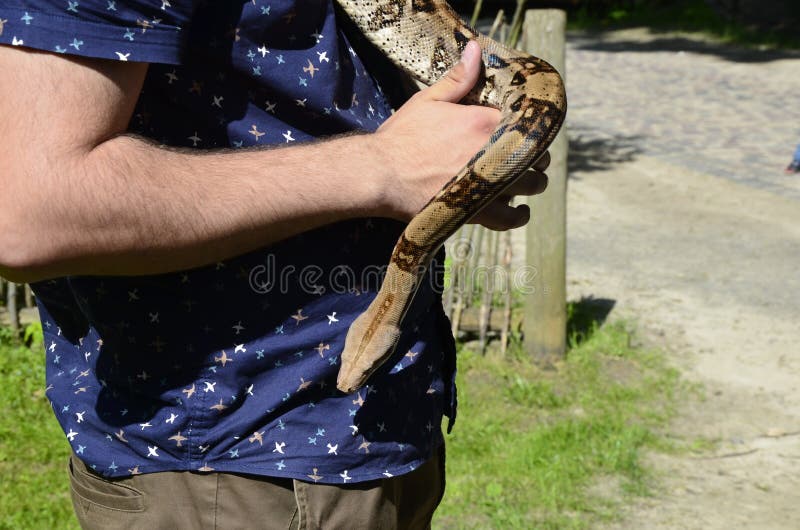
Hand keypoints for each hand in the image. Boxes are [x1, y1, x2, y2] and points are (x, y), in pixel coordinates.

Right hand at [372, 41, 547, 229]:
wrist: (380, 175)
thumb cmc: (401, 137)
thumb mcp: (428, 100)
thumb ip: (459, 78)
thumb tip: (476, 50)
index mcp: (485, 122)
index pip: (525, 122)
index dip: (525, 126)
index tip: (520, 130)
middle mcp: (493, 153)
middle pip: (535, 154)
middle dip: (534, 154)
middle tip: (526, 155)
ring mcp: (488, 184)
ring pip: (531, 184)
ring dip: (532, 181)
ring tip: (527, 179)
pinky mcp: (478, 211)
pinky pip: (510, 218)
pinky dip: (518, 215)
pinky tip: (520, 209)